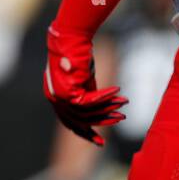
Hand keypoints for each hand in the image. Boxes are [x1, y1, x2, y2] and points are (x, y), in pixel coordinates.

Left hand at [42, 24, 126, 145]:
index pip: (69, 122)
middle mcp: (54, 99)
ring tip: (124, 104)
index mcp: (54, 97)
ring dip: (108, 108)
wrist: (70, 37)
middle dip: (100, 124)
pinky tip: (118, 92)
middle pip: (79, 122)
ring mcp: (60, 96)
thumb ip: (86, 96)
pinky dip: (106, 98)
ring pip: (87, 113)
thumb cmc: (78, 56)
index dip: (85, 132)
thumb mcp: (82, 81)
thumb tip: (99, 112)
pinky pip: (91, 102)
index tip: (101, 142)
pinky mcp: (68, 91)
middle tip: (120, 120)